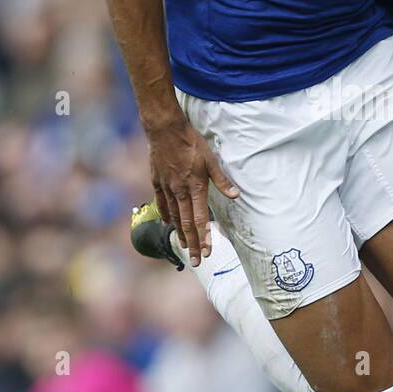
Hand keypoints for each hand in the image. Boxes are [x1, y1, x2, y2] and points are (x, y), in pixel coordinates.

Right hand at [147, 119, 238, 265]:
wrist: (164, 130)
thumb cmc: (191, 143)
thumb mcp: (211, 159)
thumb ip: (222, 180)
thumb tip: (235, 195)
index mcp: (195, 187)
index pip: (201, 219)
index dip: (204, 237)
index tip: (207, 253)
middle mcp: (180, 192)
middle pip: (187, 224)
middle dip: (193, 244)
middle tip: (197, 261)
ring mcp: (167, 188)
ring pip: (174, 217)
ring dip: (180, 234)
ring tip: (185, 247)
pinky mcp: (157, 182)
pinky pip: (162, 203)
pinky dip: (167, 215)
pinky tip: (169, 224)